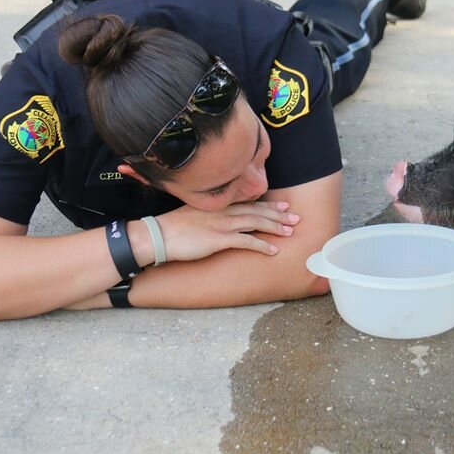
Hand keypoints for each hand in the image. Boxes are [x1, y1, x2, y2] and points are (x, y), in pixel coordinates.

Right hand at [137, 201, 299, 263]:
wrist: (158, 236)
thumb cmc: (173, 227)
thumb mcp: (194, 213)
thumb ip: (211, 214)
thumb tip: (220, 220)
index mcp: (218, 204)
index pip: (248, 202)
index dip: (267, 204)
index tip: (282, 205)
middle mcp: (223, 211)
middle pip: (256, 210)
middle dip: (278, 214)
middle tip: (295, 217)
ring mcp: (221, 224)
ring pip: (255, 223)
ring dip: (275, 228)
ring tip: (290, 232)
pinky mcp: (218, 239)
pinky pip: (246, 242)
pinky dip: (261, 245)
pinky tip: (273, 250)